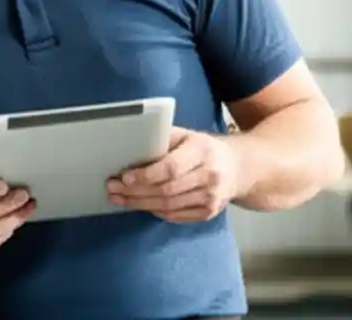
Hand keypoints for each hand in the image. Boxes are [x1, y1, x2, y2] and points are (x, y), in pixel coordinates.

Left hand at [106, 127, 245, 222]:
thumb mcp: (185, 135)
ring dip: (140, 204)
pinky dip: (155, 211)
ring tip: (118, 199)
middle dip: (135, 191)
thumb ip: (161, 139)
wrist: (239, 168)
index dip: (146, 175)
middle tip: (112, 189)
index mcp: (202, 151)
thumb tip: (128, 146)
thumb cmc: (202, 148)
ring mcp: (212, 198)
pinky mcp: (209, 212)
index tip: (124, 177)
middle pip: (167, 190)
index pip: (172, 168)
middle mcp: (210, 176)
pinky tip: (139, 205)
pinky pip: (176, 215)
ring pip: (169, 205)